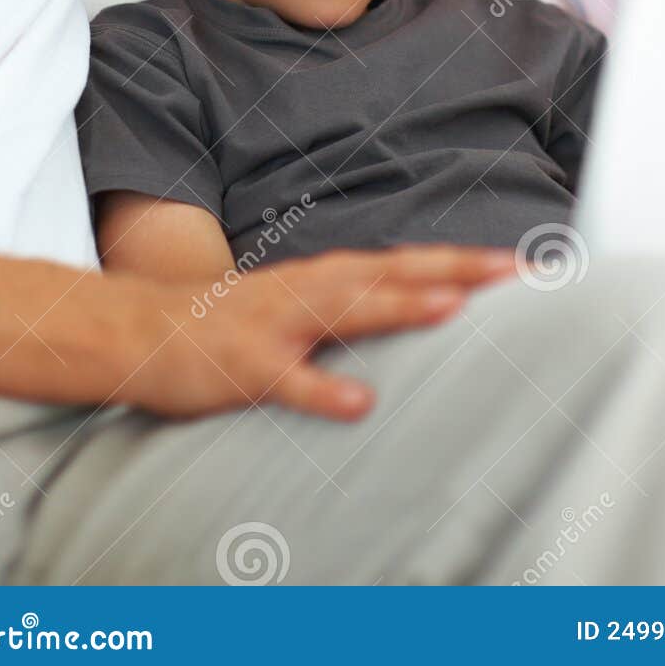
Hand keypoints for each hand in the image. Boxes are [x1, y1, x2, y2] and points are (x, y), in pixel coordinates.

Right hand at [130, 244, 516, 420]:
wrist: (141, 330)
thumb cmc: (233, 323)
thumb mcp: (303, 306)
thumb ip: (359, 307)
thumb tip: (427, 311)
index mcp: (328, 276)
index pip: (409, 263)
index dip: (465, 263)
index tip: (523, 264)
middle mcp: (310, 288)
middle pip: (393, 274)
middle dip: (455, 271)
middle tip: (514, 272)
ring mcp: (278, 323)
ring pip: (347, 311)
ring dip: (399, 307)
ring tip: (452, 308)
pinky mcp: (246, 365)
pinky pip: (288, 380)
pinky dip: (323, 389)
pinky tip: (358, 403)